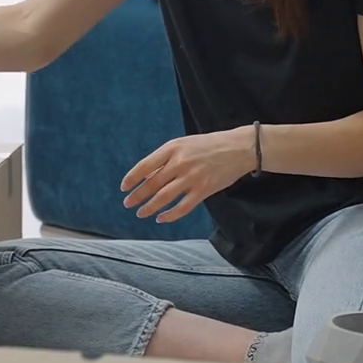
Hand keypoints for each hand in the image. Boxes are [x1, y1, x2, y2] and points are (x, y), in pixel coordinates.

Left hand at [121, 128, 253, 223]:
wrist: (238, 148)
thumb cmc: (209, 145)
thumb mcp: (184, 144)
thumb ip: (166, 159)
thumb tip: (146, 177)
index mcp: (172, 148)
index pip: (145, 165)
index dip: (132, 178)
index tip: (124, 187)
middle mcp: (180, 162)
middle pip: (152, 183)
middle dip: (137, 196)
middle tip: (128, 203)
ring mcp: (192, 177)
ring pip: (164, 197)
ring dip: (150, 207)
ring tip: (141, 213)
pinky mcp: (204, 189)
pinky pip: (182, 207)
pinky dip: (170, 215)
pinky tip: (161, 218)